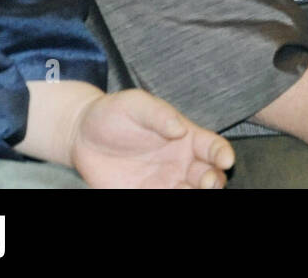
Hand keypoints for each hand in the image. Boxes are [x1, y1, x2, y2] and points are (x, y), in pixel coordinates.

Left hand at [69, 89, 235, 188]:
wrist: (81, 136)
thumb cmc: (114, 113)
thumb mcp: (135, 104)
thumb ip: (158, 114)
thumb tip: (180, 128)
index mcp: (186, 137)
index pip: (213, 147)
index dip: (223, 153)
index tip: (226, 160)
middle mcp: (180, 162)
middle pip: (209, 175)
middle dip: (214, 181)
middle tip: (208, 182)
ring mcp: (164, 182)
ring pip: (191, 193)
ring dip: (196, 195)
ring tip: (187, 192)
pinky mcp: (144, 195)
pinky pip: (164, 202)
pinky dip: (172, 203)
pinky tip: (169, 197)